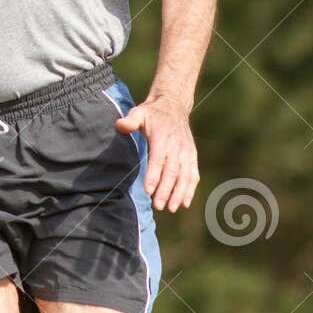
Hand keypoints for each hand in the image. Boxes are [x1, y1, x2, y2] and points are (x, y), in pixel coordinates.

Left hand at [114, 93, 198, 212]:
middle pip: (172, 171)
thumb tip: (119, 125)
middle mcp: (176, 146)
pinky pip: (193, 174)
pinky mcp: (192, 156)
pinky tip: (185, 203)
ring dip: (179, 193)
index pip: (158, 159)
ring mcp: (186, 152)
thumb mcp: (139, 112)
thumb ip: (130, 120)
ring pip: (184, 175)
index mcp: (162, 137)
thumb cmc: (152, 113)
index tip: (148, 191)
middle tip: (157, 206)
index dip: (154, 175)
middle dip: (165, 190)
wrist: (174, 105)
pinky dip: (190, 189)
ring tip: (172, 208)